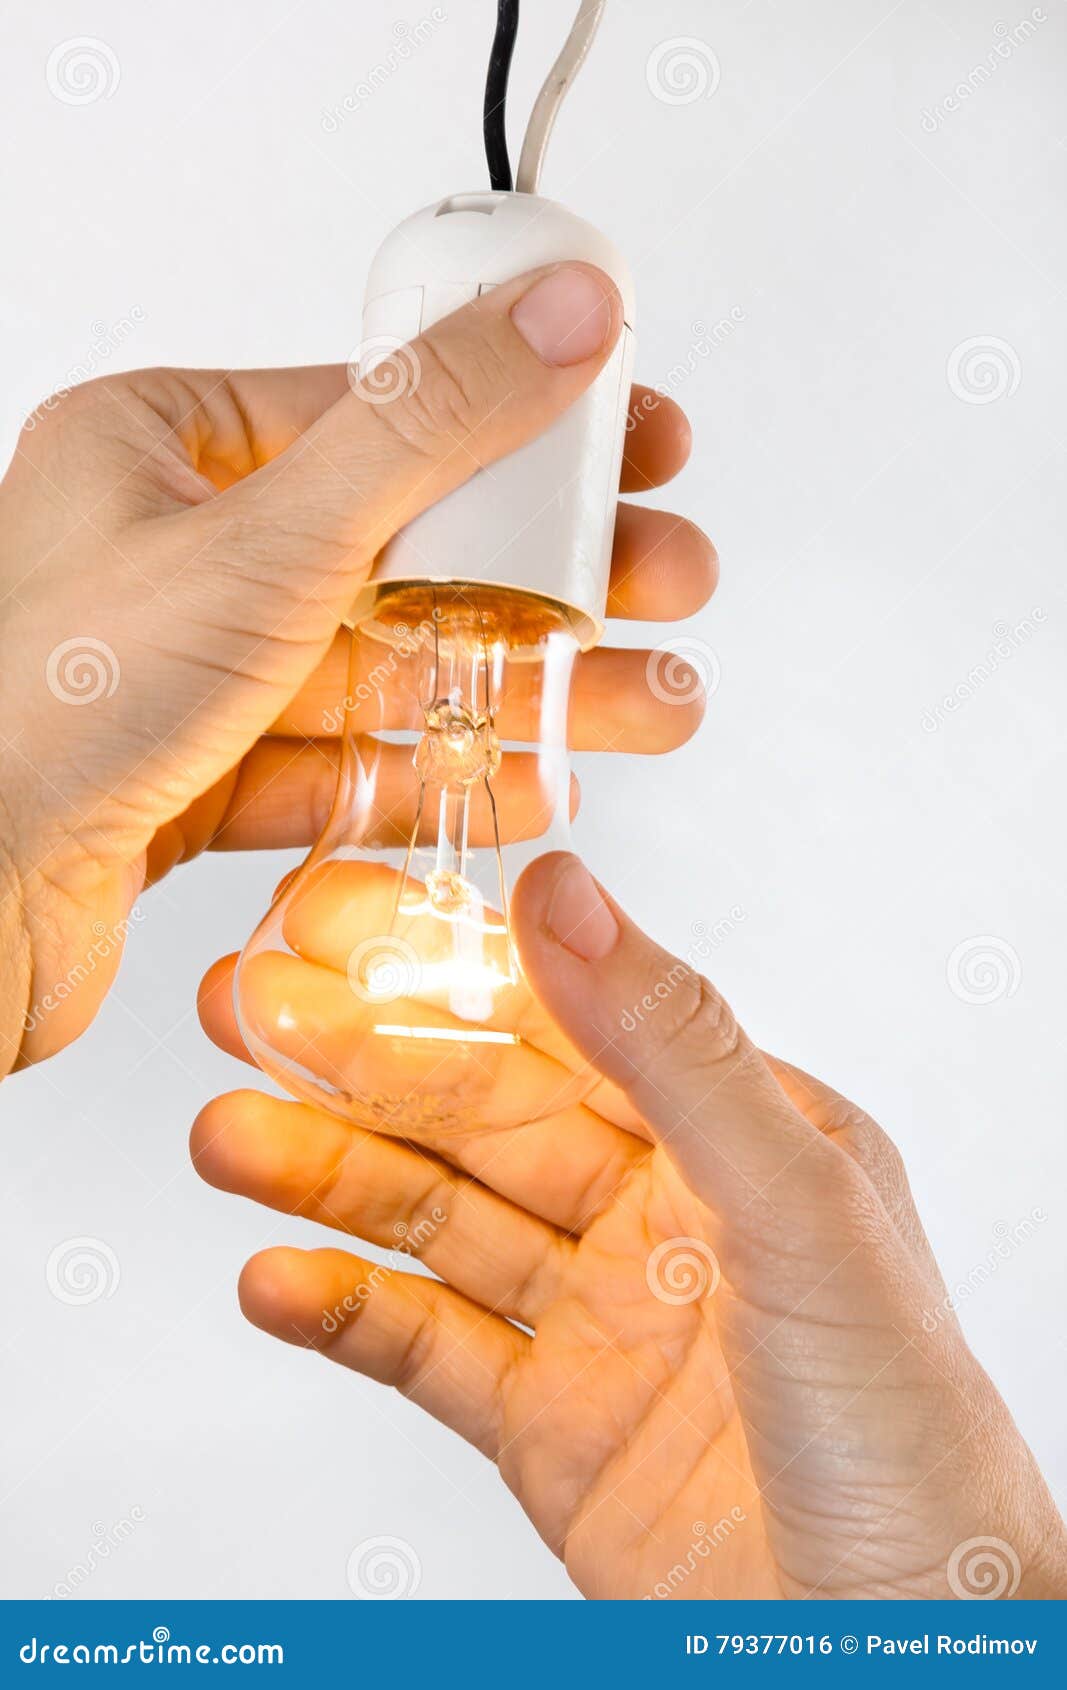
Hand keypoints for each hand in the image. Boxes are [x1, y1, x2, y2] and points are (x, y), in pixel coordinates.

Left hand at [0, 265, 714, 1068]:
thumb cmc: (45, 707)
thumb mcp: (272, 537)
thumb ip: (430, 429)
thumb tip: (557, 316)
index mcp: (164, 450)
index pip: (381, 412)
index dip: (525, 425)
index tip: (633, 437)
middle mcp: (176, 554)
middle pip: (409, 548)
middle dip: (555, 574)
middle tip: (668, 581)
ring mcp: (191, 673)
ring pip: (391, 669)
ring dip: (524, 687)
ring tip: (650, 703)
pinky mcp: (199, 782)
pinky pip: (344, 765)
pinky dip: (439, 775)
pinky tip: (537, 781)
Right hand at [192, 853, 1066, 1600]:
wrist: (899, 1655)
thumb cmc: (906, 1430)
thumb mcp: (798, 1203)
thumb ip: (670, 1047)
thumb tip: (562, 893)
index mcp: (732, 1134)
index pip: (563, 1021)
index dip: (441, 970)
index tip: (331, 921)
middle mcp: (657, 1215)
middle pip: (477, 1116)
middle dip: (354, 1062)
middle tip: (242, 1007)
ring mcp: (597, 1322)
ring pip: (435, 1222)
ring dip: (325, 1176)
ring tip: (224, 1135)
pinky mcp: (549, 1428)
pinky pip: (426, 1349)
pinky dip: (344, 1313)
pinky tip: (274, 1280)